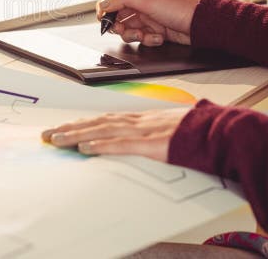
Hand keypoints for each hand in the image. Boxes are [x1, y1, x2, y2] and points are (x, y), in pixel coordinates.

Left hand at [41, 107, 190, 161]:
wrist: (220, 130)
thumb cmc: (196, 132)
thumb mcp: (166, 130)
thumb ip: (148, 134)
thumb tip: (132, 140)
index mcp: (140, 119)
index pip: (102, 120)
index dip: (79, 124)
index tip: (60, 129)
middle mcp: (137, 121)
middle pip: (96, 123)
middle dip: (69, 129)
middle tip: (47, 135)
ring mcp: (144, 130)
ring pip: (102, 131)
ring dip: (77, 135)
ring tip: (57, 140)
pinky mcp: (152, 143)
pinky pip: (122, 144)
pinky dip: (102, 145)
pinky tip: (86, 148)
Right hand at [95, 0, 201, 45]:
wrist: (201, 26)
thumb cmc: (181, 8)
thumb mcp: (148, 0)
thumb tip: (104, 2)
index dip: (106, 4)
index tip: (103, 15)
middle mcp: (143, 2)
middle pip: (118, 14)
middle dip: (119, 24)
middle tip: (122, 29)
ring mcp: (148, 17)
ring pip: (128, 28)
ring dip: (133, 34)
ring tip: (144, 34)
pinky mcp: (154, 30)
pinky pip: (141, 37)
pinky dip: (147, 39)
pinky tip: (158, 36)